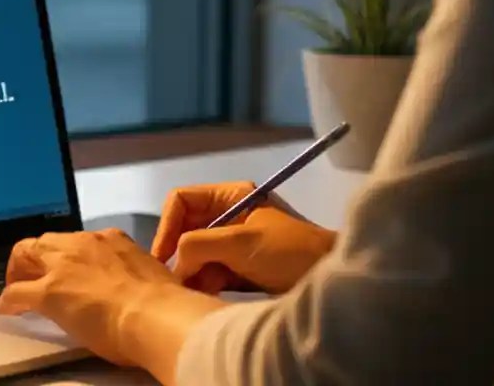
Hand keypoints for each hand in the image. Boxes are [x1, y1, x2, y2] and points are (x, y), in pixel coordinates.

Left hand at [0, 229, 225, 383]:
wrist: (155, 315)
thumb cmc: (163, 303)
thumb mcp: (150, 275)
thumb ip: (133, 275)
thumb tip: (133, 288)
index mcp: (111, 240)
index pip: (79, 242)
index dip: (68, 256)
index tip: (68, 270)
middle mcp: (83, 244)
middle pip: (46, 241)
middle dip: (35, 257)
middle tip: (32, 276)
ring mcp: (63, 266)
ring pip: (25, 254)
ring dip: (18, 271)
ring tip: (16, 288)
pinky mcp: (48, 292)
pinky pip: (16, 292)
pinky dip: (8, 300)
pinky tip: (7, 309)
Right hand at [152, 182, 336, 293]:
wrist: (331, 280)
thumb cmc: (289, 252)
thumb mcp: (241, 242)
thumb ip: (199, 244)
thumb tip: (175, 263)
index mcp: (231, 196)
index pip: (181, 201)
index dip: (166, 226)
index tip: (162, 257)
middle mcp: (229, 216)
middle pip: (186, 230)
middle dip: (180, 254)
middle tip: (178, 280)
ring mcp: (235, 244)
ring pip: (196, 255)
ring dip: (193, 273)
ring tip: (198, 291)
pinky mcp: (241, 269)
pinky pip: (210, 274)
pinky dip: (205, 285)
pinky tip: (209, 297)